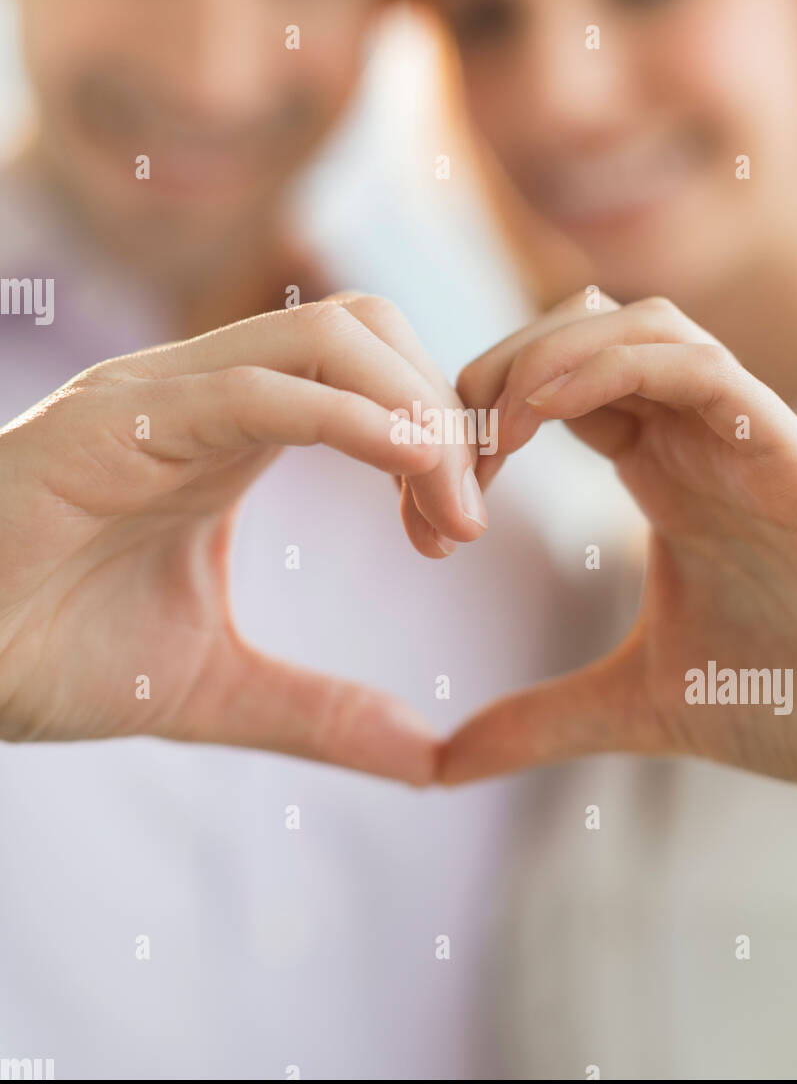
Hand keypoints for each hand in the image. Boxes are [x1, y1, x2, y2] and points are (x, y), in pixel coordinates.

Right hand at [0, 295, 485, 783]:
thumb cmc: (45, 653)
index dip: (436, 430)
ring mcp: (159, 396)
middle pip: (365, 325)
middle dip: (440, 407)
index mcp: (228, 431)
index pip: (367, 366)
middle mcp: (202, 393)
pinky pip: (260, 388)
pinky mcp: (118, 421)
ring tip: (447, 513)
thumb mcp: (215, 687)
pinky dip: (353, 419)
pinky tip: (406, 474)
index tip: (459, 527)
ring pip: (326, 335)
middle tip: (465, 521)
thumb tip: (431, 758)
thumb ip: (321, 712)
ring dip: (413, 409)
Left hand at [443, 292, 796, 788]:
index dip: (480, 422)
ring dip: (544, 357)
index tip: (427, 505)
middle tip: (436, 455)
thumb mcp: (635, 704)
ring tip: (486, 429)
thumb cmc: (794, 697)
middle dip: (494, 374)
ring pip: (636, 323)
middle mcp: (698, 436)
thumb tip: (439, 766)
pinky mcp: (784, 446)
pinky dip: (609, 364)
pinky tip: (543, 409)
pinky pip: (693, 362)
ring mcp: (742, 433)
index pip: (556, 391)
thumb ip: (539, 721)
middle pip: (581, 333)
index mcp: (665, 472)